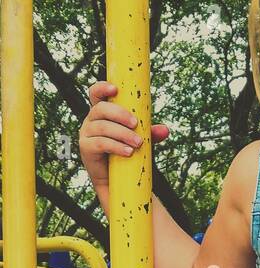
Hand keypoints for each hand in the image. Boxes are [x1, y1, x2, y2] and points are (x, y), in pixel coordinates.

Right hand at [79, 80, 169, 194]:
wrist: (115, 180)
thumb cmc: (126, 153)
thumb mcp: (139, 140)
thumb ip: (151, 133)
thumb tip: (165, 130)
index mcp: (102, 113)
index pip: (96, 94)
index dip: (102, 88)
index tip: (115, 89)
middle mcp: (91, 120)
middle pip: (101, 109)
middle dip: (119, 114)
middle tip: (135, 124)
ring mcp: (86, 134)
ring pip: (102, 127)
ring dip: (122, 133)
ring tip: (138, 143)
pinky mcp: (86, 149)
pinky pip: (100, 143)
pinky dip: (116, 146)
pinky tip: (128, 152)